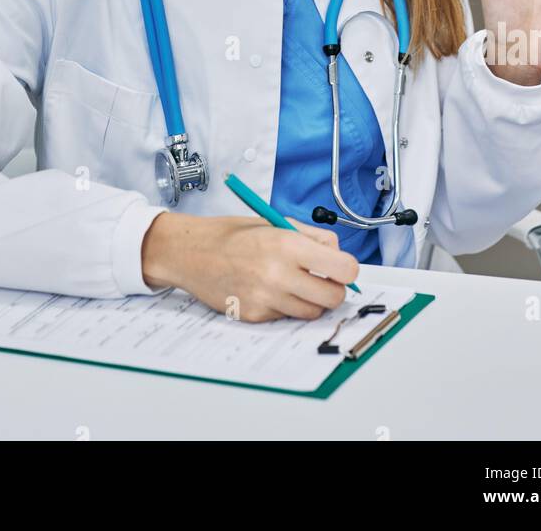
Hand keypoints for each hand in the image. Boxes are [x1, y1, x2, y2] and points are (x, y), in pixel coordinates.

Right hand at [141, 211, 357, 320]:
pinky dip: (285, 306)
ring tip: (294, 282)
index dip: (348, 269)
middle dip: (333, 289)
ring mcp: (267, 299)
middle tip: (323, 279)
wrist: (192, 253)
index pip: (343, 268)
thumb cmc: (233, 234)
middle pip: (333, 297)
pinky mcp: (256, 316)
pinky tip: (269, 289)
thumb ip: (312, 236)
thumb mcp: (274, 222)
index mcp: (287, 244)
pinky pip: (286, 317)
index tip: (343, 268)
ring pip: (312, 311)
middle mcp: (279, 274)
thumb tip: (339, 254)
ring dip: (311, 300)